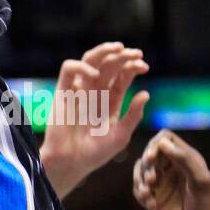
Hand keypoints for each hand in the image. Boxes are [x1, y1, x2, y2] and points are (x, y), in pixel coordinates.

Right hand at [41, 42, 148, 196]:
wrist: (71, 161)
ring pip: (90, 60)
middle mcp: (95, 91)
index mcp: (110, 100)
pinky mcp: (63, 90)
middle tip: (136, 53)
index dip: (133, 67)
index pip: (122, 76)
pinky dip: (81, 65)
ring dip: (103, 51)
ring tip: (118, 48)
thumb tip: (146, 93)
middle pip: (109, 65)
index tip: (145, 66)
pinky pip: (68, 69)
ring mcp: (79, 89)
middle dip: (123, 56)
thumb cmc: (96, 153)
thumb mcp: (120, 136)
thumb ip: (132, 115)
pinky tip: (94, 72)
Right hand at [133, 131, 209, 209]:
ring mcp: (163, 184)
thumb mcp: (200, 183)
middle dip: (147, 167)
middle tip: (152, 182)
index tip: (151, 159)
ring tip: (148, 196)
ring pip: (140, 171)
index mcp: (187, 161)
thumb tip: (162, 142)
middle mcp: (174, 169)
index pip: (165, 139)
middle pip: (149, 154)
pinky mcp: (154, 198)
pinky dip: (140, 195)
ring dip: (140, 182)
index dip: (154, 145)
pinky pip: (138, 188)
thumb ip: (185, 160)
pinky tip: (151, 207)